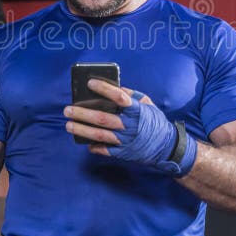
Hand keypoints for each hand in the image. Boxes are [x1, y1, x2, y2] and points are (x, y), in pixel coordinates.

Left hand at [63, 79, 196, 175]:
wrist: (167, 147)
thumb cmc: (155, 122)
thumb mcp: (148, 104)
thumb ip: (132, 95)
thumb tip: (115, 87)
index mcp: (137, 111)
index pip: (119, 97)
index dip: (104, 89)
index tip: (90, 83)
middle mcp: (130, 125)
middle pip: (102, 118)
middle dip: (83, 114)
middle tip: (68, 109)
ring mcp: (126, 140)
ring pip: (100, 135)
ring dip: (82, 130)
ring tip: (68, 125)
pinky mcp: (124, 152)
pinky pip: (105, 150)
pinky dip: (94, 147)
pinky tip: (84, 143)